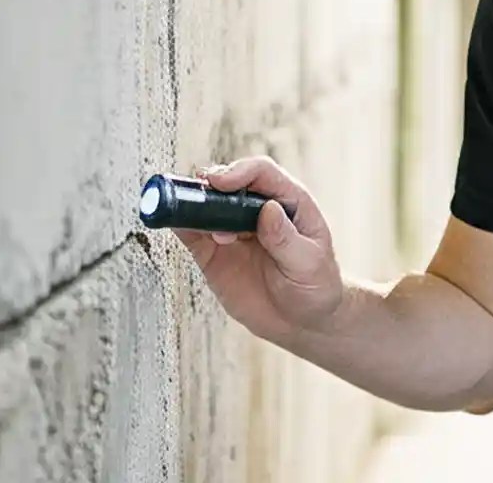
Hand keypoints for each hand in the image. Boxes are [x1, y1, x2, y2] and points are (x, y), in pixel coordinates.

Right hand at [170, 156, 343, 341]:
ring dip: (195, 203)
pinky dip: (181, 225)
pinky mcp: (214, 253)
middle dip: (213, 184)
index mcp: (290, 203)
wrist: (301, 321)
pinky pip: (193, 233)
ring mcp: (234, 230)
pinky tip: (177, 224)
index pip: (263, 174)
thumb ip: (287, 239)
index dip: (241, 171)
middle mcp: (258, 210)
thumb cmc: (316, 286)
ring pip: (208, 204)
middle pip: (230, 183)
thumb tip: (269, 209)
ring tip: (191, 216)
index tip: (222, 182)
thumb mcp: (309, 264)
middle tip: (202, 195)